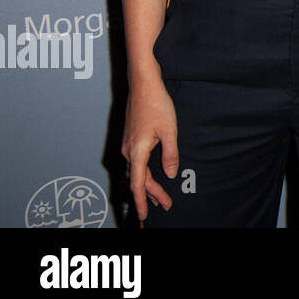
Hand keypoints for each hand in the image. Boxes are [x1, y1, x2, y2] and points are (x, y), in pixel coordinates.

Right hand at [122, 82, 177, 220]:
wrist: (143, 84)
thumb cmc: (156, 103)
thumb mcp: (170, 130)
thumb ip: (170, 154)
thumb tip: (170, 173)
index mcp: (137, 151)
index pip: (138, 184)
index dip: (143, 200)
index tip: (145, 214)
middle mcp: (128, 151)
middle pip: (138, 179)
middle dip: (151, 194)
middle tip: (165, 205)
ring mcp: (128, 145)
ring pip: (137, 171)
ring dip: (147, 185)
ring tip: (158, 197)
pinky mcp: (131, 139)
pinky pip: (136, 162)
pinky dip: (143, 173)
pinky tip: (150, 175)